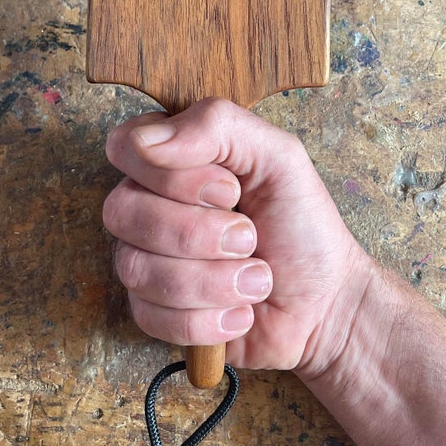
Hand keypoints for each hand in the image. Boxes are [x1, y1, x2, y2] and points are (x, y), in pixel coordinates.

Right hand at [102, 98, 370, 378]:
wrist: (323, 301)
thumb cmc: (300, 224)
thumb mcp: (278, 157)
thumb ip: (217, 125)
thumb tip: (147, 141)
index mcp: (170, 161)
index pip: (126, 148)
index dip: (172, 174)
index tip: (229, 190)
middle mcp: (146, 208)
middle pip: (122, 213)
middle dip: (199, 233)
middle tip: (249, 237)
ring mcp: (144, 261)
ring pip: (137, 270)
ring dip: (214, 280)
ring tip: (256, 278)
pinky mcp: (153, 313)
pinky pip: (152, 316)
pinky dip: (210, 319)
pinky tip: (240, 311)